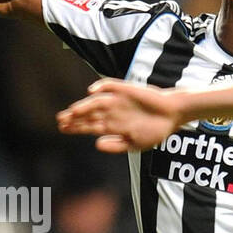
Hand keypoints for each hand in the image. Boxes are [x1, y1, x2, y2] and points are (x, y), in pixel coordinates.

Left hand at [57, 79, 183, 152]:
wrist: (172, 116)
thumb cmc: (155, 131)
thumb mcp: (135, 145)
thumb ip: (117, 146)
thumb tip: (96, 144)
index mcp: (112, 126)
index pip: (89, 125)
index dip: (76, 127)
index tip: (62, 129)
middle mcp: (111, 112)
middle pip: (88, 114)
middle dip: (74, 118)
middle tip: (60, 120)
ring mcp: (117, 100)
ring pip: (96, 102)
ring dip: (84, 106)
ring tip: (72, 112)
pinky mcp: (126, 90)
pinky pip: (110, 86)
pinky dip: (101, 86)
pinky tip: (92, 92)